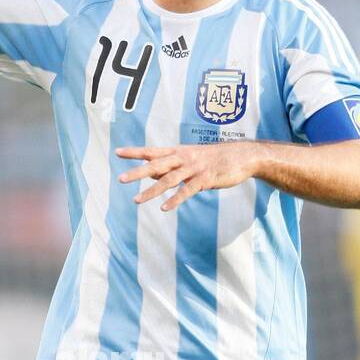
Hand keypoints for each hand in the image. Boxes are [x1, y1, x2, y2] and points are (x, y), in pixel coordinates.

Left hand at [117, 141, 258, 211]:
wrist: (242, 155)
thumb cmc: (214, 158)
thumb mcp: (190, 158)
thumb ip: (170, 166)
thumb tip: (149, 172)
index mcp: (178, 152)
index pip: (152, 151)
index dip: (135, 152)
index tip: (117, 152)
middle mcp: (184, 157)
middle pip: (156, 165)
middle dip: (138, 172)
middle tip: (121, 179)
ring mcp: (194, 168)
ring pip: (169, 179)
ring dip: (152, 191)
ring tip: (137, 200)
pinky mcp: (205, 179)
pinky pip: (187, 190)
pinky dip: (175, 199)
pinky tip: (164, 208)